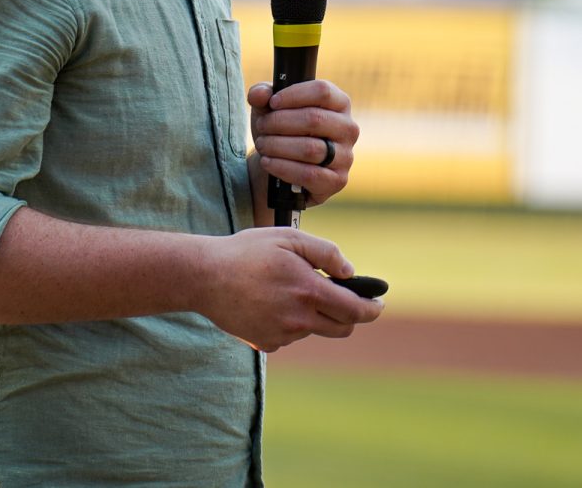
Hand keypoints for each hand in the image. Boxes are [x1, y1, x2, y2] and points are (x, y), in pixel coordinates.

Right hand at [200, 228, 383, 351]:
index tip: (378, 305)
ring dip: (315, 315)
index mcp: (309, 292)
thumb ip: (325, 253)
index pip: (355, 311)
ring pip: (314, 329)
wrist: (204, 277)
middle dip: (348, 315)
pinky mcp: (266, 343)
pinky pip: (290, 336)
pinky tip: (271, 303)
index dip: (372, 309)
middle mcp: (298, 319)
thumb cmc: (248, 252)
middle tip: (343, 297)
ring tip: (290, 290)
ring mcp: (281, 335)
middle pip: (341, 328)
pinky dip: (290, 322)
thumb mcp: (289, 238)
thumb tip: (350, 273)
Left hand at [248, 79, 358, 206]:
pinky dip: (282, 167)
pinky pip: (309, 174)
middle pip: (314, 119)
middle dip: (279, 122)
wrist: (280, 166)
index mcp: (339, 103)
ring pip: (310, 149)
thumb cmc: (280, 130)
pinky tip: (267, 162)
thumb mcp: (269, 108)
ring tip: (262, 144)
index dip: (294, 95)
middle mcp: (348, 128)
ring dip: (278, 145)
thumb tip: (258, 94)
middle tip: (262, 126)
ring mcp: (346, 156)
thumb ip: (262, 95)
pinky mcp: (337, 181)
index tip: (272, 103)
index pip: (322, 91)